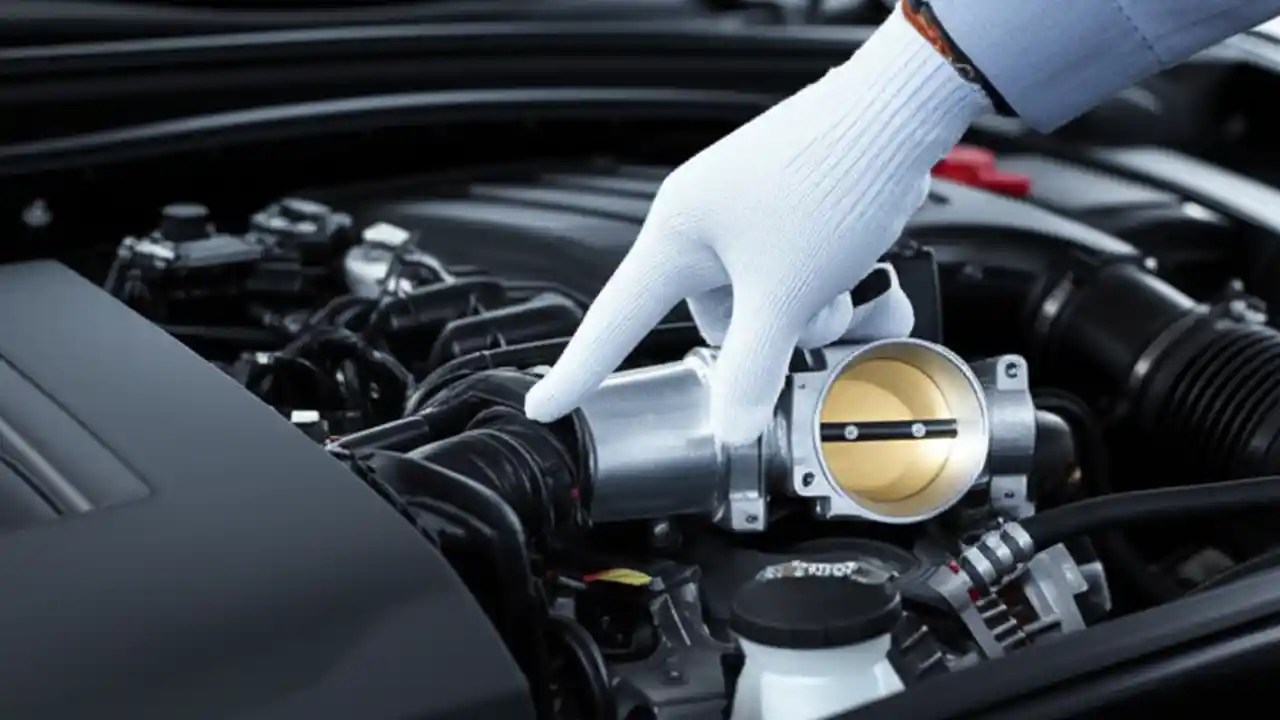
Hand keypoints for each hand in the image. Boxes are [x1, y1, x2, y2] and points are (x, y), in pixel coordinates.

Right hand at [524, 7, 989, 443]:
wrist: (896, 115)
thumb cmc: (829, 175)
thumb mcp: (784, 292)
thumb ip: (752, 368)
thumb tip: (730, 424)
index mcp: (679, 234)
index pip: (616, 319)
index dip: (579, 369)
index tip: (546, 403)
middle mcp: (708, 224)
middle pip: (720, 322)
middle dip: (773, 336)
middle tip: (813, 321)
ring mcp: (753, 219)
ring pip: (769, 305)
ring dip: (813, 314)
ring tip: (847, 292)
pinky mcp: (793, 216)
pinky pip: (799, 278)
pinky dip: (831, 290)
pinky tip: (862, 279)